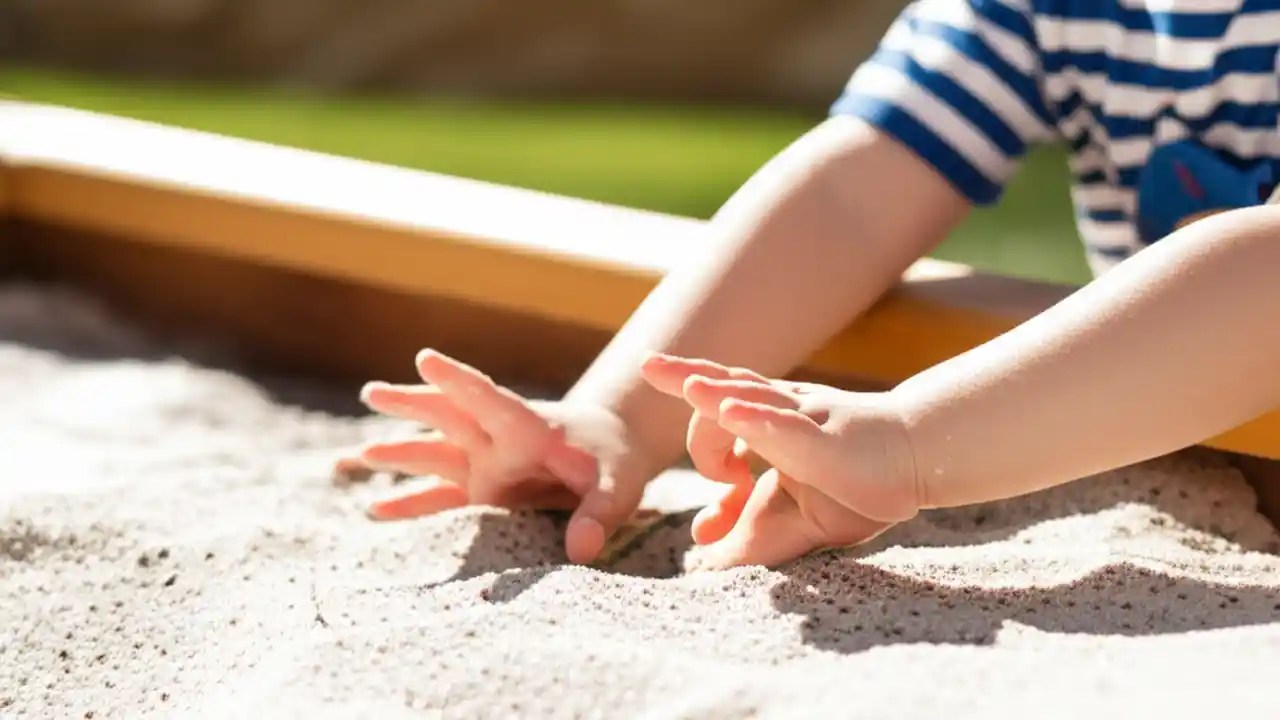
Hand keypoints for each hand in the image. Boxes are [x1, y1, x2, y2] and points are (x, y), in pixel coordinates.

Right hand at [338, 349, 650, 563]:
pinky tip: (375, 512)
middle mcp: (498, 441)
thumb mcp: (618, 486)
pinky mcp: (483, 491)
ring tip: (355, 456)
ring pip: (435, 453)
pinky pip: (441, 498)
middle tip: (372, 394)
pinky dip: (410, 504)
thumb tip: (580, 552)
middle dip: (412, 405)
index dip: (458, 380)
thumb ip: (599, 514)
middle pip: (449, 417)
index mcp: (530, 426)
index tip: (424, 357)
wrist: (610, 454)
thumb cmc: (614, 462)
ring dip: (399, 451)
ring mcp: (486, 464)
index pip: (490, 399)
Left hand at [642, 354, 919, 568]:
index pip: (718, 427)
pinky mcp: (827, 441)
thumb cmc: (855, 488)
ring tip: (681, 380)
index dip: (708, 462)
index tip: (722, 511)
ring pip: (752, 398)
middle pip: (724, 388)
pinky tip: (730, 412)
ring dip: (713, 392)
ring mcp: (805, 421)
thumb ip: (742, 538)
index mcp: (768, 426)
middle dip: (682, 375)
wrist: (919, 466)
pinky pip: (786, 427)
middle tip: (648, 366)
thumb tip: (699, 558)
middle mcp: (781, 413)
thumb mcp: (785, 521)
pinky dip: (756, 420)